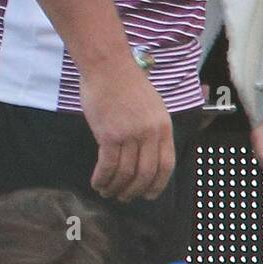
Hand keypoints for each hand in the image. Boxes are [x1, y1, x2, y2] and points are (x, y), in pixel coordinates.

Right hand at [80, 56, 173, 202]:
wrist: (107, 65)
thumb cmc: (124, 81)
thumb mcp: (150, 105)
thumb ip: (150, 127)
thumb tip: (143, 150)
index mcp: (163, 127)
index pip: (166, 165)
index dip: (157, 184)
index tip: (148, 195)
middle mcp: (150, 134)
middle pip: (146, 173)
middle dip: (135, 191)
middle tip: (124, 198)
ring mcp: (130, 135)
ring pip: (125, 172)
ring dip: (116, 187)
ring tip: (106, 192)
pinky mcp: (109, 134)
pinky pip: (108, 165)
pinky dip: (102, 178)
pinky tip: (96, 182)